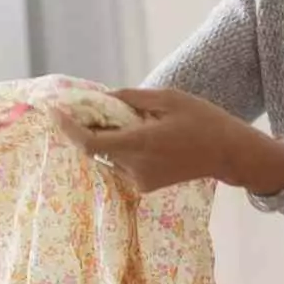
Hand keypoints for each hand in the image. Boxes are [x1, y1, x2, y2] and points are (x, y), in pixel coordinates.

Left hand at [53, 88, 283, 195]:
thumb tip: (105, 98)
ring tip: (119, 117)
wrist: (229, 154)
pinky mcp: (146, 185)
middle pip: (97, 149)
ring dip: (107, 137)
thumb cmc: (203, 121)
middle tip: (86, 106)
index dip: (67, 129)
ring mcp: (140, 180)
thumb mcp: (169, 98)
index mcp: (139, 144)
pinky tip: (137, 132)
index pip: (89, 143)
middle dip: (89, 127)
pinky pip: (122, 163)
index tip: (54, 112)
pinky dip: (120, 147)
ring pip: (109, 156)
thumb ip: (133, 99)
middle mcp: (135, 167)